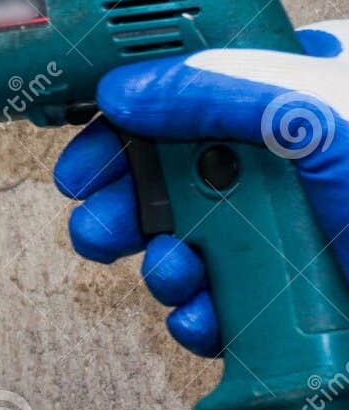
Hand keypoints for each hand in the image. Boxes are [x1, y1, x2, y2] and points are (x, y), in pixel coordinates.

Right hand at [54, 22, 348, 356]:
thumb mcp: (324, 115)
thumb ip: (221, 90)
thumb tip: (129, 91)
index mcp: (300, 95)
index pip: (188, 91)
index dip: (127, 123)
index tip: (87, 151)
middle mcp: (289, 163)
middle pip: (171, 176)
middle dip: (130, 205)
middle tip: (103, 223)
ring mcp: (289, 234)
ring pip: (187, 244)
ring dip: (162, 266)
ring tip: (173, 272)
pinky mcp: (290, 299)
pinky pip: (218, 307)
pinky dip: (199, 319)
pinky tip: (207, 316)